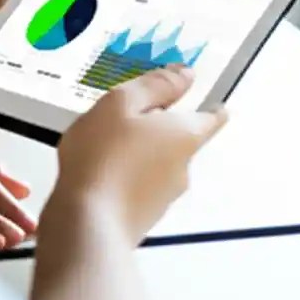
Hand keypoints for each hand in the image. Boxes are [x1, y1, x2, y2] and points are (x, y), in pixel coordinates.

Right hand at [45, 66, 228, 244]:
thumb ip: (155, 86)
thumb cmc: (103, 156)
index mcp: (185, 134)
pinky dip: (123, 179)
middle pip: (178, 140)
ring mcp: (165, 197)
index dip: (211, 107)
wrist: (86, 224)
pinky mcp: (144, 217)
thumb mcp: (122, 104)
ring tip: (98, 148)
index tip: (209, 102)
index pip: (213, 117)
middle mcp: (183, 167)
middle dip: (157, 129)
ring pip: (156, 165)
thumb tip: (185, 75)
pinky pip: (137, 188)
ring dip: (137, 155)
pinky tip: (94, 175)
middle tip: (122, 120)